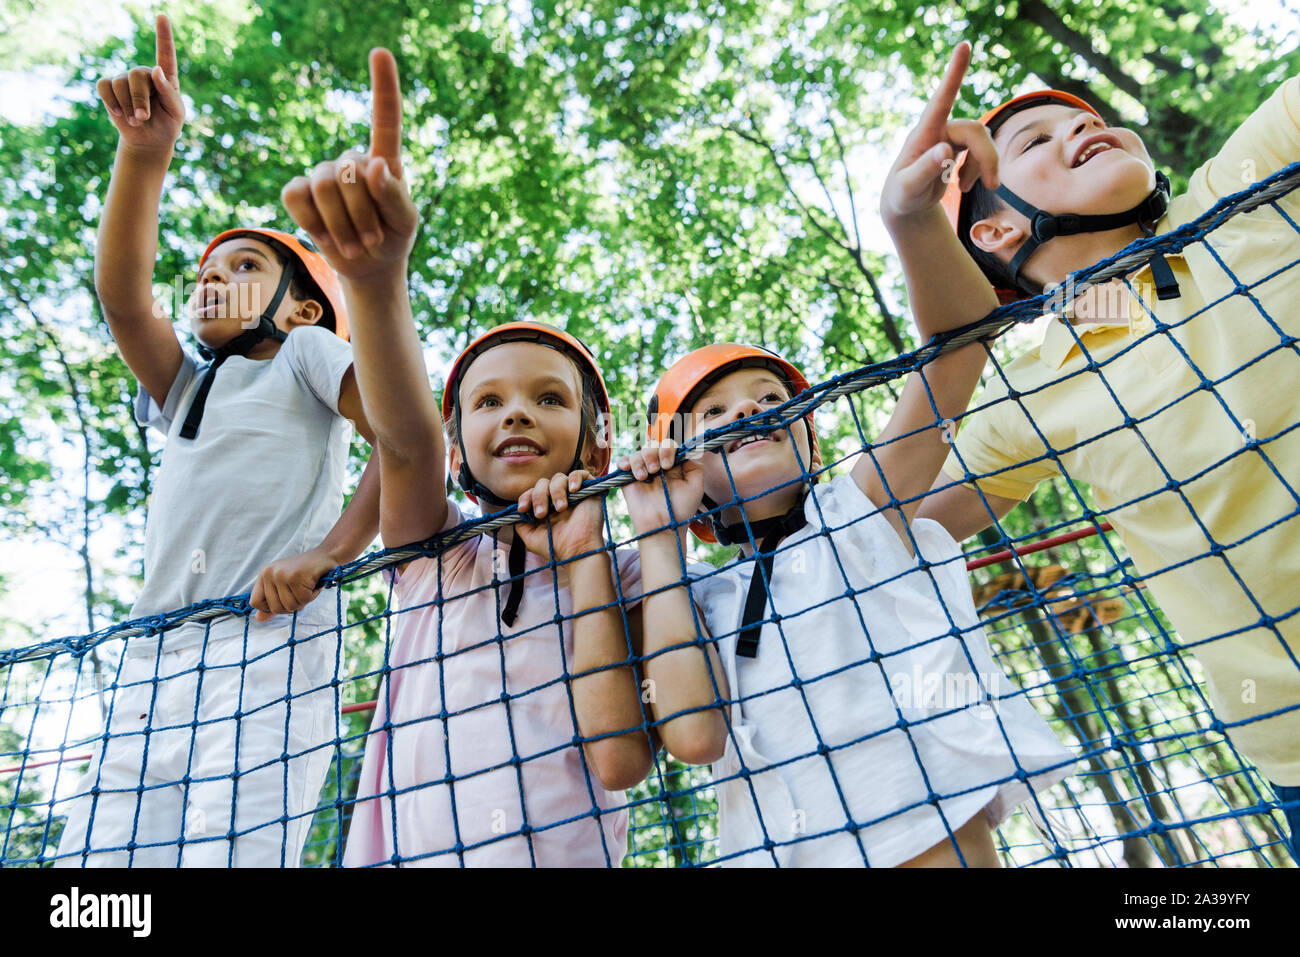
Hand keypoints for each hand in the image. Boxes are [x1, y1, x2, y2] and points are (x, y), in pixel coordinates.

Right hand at [95, 14, 183, 155]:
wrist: (149, 140)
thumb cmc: (167, 125)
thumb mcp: (175, 112)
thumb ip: (168, 92)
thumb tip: (155, 70)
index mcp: (165, 77)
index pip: (165, 53)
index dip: (163, 35)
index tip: (162, 17)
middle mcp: (145, 74)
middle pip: (136, 75)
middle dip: (139, 100)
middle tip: (144, 118)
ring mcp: (126, 79)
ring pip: (120, 82)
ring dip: (127, 105)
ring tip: (136, 120)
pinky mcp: (110, 88)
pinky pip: (104, 86)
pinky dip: (111, 101)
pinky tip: (119, 113)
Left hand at [250, 546, 340, 621]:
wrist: (326, 555)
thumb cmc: (306, 572)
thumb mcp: (285, 586)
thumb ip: (272, 602)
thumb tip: (259, 619)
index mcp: (264, 575)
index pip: (255, 602)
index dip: (270, 607)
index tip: (284, 600)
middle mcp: (269, 573)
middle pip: (275, 608)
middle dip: (292, 605)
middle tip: (301, 592)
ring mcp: (282, 574)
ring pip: (290, 605)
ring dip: (304, 601)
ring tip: (308, 587)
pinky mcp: (296, 576)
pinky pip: (303, 599)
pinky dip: (312, 595)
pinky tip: (314, 585)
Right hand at [281, 48, 417, 281]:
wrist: (368, 266)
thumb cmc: (393, 238)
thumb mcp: (406, 223)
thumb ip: (395, 196)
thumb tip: (375, 165)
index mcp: (384, 160)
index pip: (385, 118)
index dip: (383, 86)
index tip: (380, 52)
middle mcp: (351, 161)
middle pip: (346, 173)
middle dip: (361, 213)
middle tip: (374, 239)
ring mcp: (322, 175)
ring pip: (322, 186)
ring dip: (341, 224)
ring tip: (357, 244)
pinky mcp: (299, 193)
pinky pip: (295, 197)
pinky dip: (313, 223)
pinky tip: (326, 235)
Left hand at [514, 470, 606, 561]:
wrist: (578, 551)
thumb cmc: (556, 547)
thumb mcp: (530, 537)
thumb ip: (521, 523)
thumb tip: (515, 512)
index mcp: (546, 506)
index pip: (533, 492)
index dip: (526, 497)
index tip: (522, 509)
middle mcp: (559, 498)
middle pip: (543, 483)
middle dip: (539, 496)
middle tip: (542, 514)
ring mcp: (574, 494)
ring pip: (559, 478)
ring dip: (556, 491)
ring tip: (561, 508)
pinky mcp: (589, 490)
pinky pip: (581, 473)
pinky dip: (575, 478)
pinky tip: (573, 490)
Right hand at [617, 440, 704, 536]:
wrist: (661, 526)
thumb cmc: (680, 509)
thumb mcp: (696, 486)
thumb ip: (695, 465)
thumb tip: (687, 450)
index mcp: (674, 466)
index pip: (669, 446)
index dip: (668, 449)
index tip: (668, 465)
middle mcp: (658, 466)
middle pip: (653, 445)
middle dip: (653, 453)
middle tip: (657, 470)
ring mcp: (643, 472)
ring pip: (638, 452)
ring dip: (641, 460)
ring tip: (644, 477)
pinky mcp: (629, 480)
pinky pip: (623, 462)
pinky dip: (625, 461)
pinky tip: (628, 469)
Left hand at [880, 42, 997, 225]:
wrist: (905, 204)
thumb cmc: (902, 195)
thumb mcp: (908, 187)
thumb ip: (925, 169)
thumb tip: (945, 151)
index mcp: (924, 133)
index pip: (941, 99)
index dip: (954, 73)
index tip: (964, 45)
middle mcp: (939, 129)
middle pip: (975, 131)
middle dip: (987, 157)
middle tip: (993, 186)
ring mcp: (949, 136)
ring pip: (983, 140)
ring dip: (986, 165)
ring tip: (977, 189)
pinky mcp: (958, 146)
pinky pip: (981, 152)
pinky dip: (980, 170)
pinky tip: (964, 186)